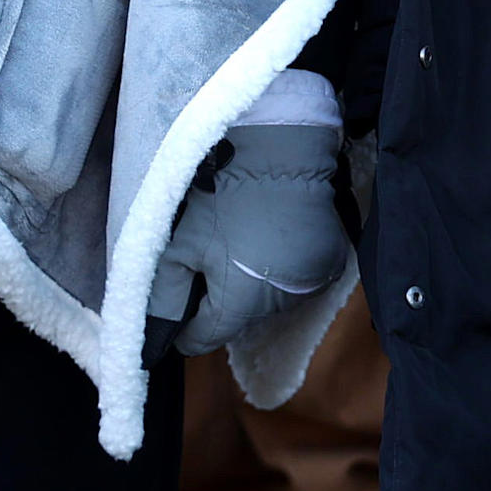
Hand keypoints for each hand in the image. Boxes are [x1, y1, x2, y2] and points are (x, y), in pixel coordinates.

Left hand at [155, 122, 350, 354]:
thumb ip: (164, 298)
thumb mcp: (180, 245)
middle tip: (212, 255)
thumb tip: (159, 337)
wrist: (278, 152)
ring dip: (254, 284)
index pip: (205, 338)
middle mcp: (280, 305)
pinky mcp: (331, 266)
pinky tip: (273, 237)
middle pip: (238, 319)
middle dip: (221, 297)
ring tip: (246, 242)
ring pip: (268, 301)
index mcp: (241, 304)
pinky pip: (297, 281)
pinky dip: (283, 268)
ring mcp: (311, 286)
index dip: (186, 324)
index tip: (181, 297)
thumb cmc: (222, 197)